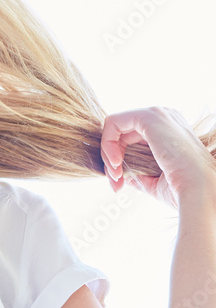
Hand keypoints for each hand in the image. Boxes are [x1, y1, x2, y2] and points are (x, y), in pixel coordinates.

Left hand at [101, 107, 215, 207]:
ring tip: (116, 175)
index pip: (131, 136)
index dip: (118, 157)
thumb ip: (137, 172)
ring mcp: (158, 114)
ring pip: (114, 126)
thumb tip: (120, 173)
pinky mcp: (149, 117)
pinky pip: (114, 122)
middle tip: (114, 181)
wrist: (199, 193)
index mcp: (170, 129)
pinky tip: (116, 162)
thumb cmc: (182, 190)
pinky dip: (108, 143)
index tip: (118, 181)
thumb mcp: (154, 180)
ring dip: (108, 153)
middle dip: (110, 157)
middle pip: (121, 131)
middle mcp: (166, 117)